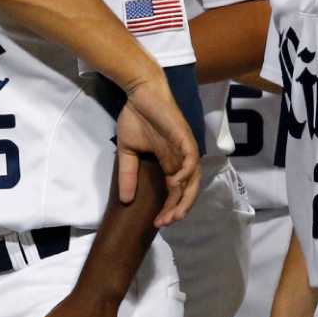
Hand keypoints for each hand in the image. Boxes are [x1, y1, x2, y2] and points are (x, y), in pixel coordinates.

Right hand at [115, 81, 200, 225]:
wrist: (140, 92)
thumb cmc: (137, 117)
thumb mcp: (128, 151)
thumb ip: (128, 174)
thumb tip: (124, 200)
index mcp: (170, 162)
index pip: (174, 192)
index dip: (168, 208)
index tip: (156, 223)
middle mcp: (181, 159)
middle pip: (187, 190)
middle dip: (178, 209)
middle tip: (166, 223)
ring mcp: (185, 148)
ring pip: (193, 179)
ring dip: (186, 198)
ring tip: (175, 214)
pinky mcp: (185, 137)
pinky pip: (192, 159)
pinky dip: (187, 173)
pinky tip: (176, 183)